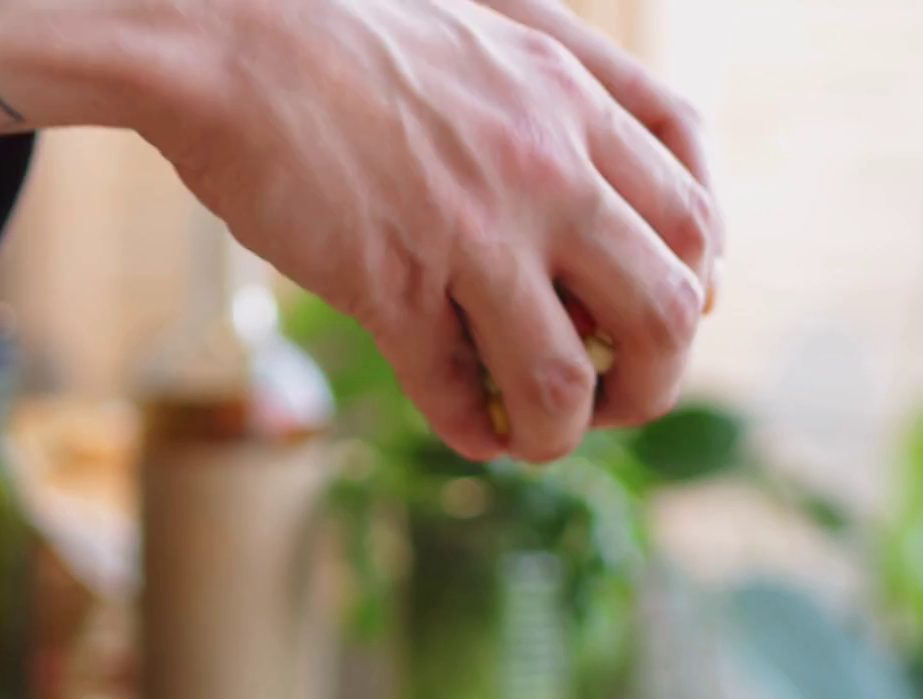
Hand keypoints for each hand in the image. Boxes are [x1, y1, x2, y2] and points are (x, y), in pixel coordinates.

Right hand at [0, 0, 719, 463]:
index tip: (667, 307)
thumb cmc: (333, 28)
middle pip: (668, 304)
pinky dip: (472, 429)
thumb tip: (594, 183)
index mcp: (570, 96)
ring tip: (535, 435)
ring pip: (565, 373)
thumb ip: (549, 90)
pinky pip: (457, 389)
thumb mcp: (479, 29)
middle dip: (658, 375)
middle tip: (620, 398)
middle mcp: (544, 165)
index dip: (699, 277)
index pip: (696, 205)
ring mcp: (471, 231)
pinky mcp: (391, 285)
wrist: (223, 37)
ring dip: (563, 428)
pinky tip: (468, 431)